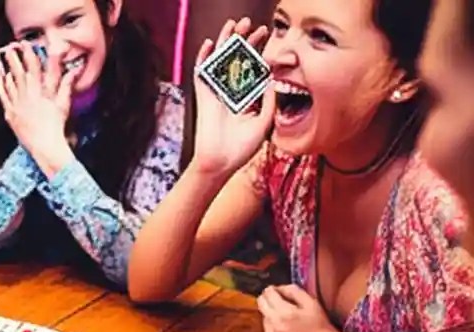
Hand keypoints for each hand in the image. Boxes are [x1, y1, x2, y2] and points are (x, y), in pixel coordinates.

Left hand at [0, 42, 74, 173]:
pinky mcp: (11, 114)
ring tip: (1, 60)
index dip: (29, 54)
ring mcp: (18, 105)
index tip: (26, 44)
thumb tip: (74, 69)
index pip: (35, 68)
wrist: (45, 145)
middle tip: (9, 47)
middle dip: (15, 58)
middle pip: (20, 72)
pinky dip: (1, 86)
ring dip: (6, 69)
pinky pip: (4, 96)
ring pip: (10, 83)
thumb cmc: (57, 126)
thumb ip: (67, 85)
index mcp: (42, 92)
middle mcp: (28, 95)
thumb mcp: (64, 104)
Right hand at [190, 18, 275, 176]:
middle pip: (238, 61)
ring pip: (220, 62)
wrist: (220, 163)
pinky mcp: (203, 97)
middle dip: (246, 42)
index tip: (268, 41)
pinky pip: (202, 74)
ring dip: (226, 42)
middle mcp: (231, 93)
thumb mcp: (264, 123)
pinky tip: (208, 44)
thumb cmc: (241, 149)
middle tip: (256, 27)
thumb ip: (268, 100)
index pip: (253, 70)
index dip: (260, 54)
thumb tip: (271, 78)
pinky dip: (203, 59)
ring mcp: (216, 94)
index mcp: (246, 98)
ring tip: (234, 24)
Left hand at [258, 285, 340, 331]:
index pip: (267, 294)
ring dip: (272, 314)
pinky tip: (288, 329)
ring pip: (264, 318)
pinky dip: (274, 327)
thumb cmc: (320, 326)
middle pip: (261, 304)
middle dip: (269, 299)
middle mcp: (273, 326)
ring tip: (289, 318)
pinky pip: (267, 331)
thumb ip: (293, 291)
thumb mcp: (311, 303)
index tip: (278, 290)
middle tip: (281, 300)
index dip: (273, 289)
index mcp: (283, 313)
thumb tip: (279, 288)